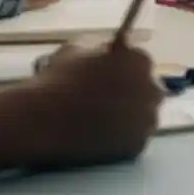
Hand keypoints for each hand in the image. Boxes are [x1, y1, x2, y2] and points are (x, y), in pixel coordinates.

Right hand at [24, 41, 164, 166]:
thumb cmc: (56, 80)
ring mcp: (147, 119)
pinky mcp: (137, 145)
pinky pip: (134, 140)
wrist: (42, 119)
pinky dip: (121, 140)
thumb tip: (104, 52)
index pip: (140, 64)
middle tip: (110, 102)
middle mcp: (151, 88)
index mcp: (139, 60)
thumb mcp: (76, 49)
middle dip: (132, 94)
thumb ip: (98, 49)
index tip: (113, 78)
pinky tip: (101, 137)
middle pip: (148, 90)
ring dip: (129, 118)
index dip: (125, 71)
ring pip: (144, 117)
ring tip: (103, 122)